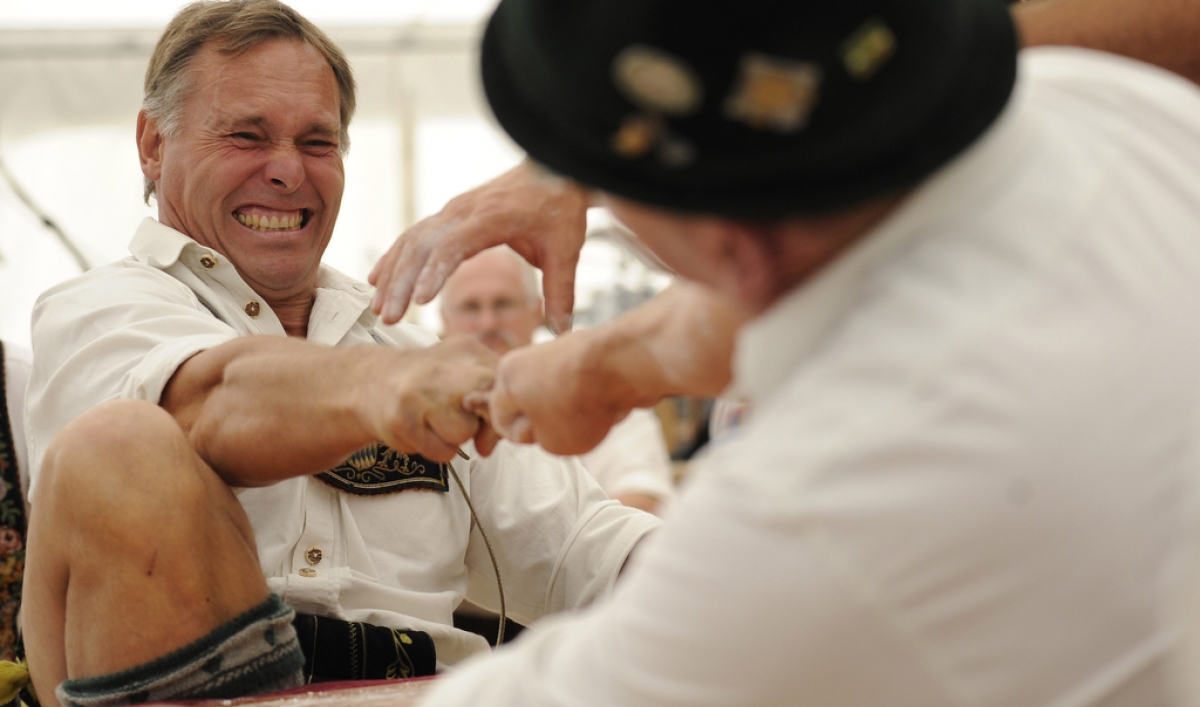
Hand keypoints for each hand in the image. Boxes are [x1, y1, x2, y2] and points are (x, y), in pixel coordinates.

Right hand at [365, 336, 499, 461]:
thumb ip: (490, 403)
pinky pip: (443, 453)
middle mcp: (444, 367)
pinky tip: (419, 430)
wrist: (372, 381)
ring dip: (455, 438)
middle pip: (487, 408)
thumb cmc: (432, 384)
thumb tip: (488, 445)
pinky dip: (436, 449)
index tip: (483, 412)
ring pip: (464, 434)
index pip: (503, 386)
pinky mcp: (402, 420)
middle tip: (459, 416)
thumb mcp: (465, 375)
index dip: (499, 408)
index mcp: (468, 349)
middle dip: (481, 421)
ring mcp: (420, 393)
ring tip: (434, 421)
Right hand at [370, 161, 589, 334]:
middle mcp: (464, 210)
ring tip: (380, 307)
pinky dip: (394, 256)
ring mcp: (453, 209)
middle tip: (389, 316)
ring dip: (393, 273)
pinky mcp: (449, 213)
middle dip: (402, 281)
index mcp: (492, 218)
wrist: (554, 168)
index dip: (435, 272)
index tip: (421, 301)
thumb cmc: (560, 209)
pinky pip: (415, 234)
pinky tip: (378, 278)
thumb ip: (561, 291)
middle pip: (422, 245)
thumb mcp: (566, 250)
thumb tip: (562, 331)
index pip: (454, 245)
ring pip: (412, 239)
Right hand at [468, 329, 642, 456]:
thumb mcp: (550, 443)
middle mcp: (528, 358)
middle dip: (551, 422)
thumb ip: (539, 437)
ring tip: (594, 416)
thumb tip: (548, 424)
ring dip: (575, 412)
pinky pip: (585, 386)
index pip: (501, 419)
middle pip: (531, 404)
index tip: (545, 436)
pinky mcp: (586, 350)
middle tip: (569, 429)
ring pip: (559, 396)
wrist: (622, 364)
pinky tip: (610, 403)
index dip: (524, 438)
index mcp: (506, 378)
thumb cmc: (579, 404)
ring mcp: (557, 350)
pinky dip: (595, 398)